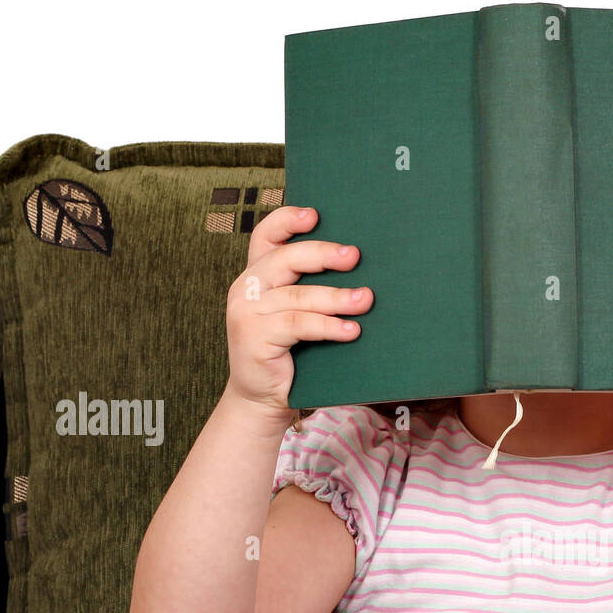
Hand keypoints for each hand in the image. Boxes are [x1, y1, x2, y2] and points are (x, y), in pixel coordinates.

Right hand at [224, 206, 372, 427]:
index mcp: (256, 275)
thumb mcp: (294, 315)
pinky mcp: (254, 337)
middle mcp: (247, 288)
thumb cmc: (288, 353)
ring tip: (366, 300)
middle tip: (354, 256)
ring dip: (336, 297)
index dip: (288, 221)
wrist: (262, 397)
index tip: (316, 215)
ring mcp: (247, 312)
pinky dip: (328, 326)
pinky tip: (352, 331)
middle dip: (323, 255)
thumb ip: (308, 289)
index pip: (266, 236)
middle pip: (285, 260)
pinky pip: (298, 325)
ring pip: (297, 296)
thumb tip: (357, 269)